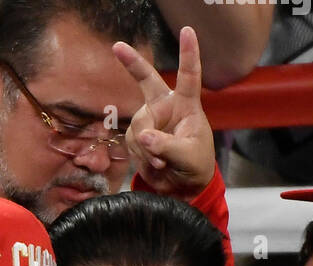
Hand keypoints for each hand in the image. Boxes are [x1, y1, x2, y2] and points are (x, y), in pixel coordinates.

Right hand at [113, 27, 215, 195]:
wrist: (182, 187)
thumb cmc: (196, 166)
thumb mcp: (188, 157)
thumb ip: (168, 146)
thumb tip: (145, 136)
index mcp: (186, 105)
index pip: (189, 76)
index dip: (188, 53)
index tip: (188, 31)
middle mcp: (165, 108)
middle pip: (146, 81)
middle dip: (131, 63)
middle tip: (117, 47)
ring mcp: (150, 121)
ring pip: (138, 126)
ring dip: (147, 148)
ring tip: (162, 162)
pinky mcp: (137, 137)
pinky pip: (132, 142)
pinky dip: (142, 156)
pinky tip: (155, 163)